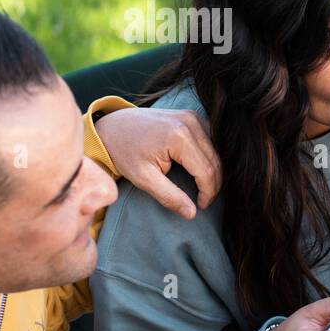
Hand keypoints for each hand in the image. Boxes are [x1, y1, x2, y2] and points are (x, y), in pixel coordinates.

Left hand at [95, 107, 221, 219]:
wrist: (112, 127)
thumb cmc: (124, 152)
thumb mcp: (143, 178)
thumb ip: (169, 196)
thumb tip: (192, 214)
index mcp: (180, 137)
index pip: (207, 171)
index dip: (208, 193)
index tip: (201, 206)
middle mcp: (191, 123)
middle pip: (216, 161)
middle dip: (213, 184)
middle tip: (203, 200)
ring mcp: (193, 117)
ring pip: (217, 151)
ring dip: (214, 171)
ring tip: (203, 187)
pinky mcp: (193, 116)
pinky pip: (212, 140)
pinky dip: (211, 156)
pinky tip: (202, 169)